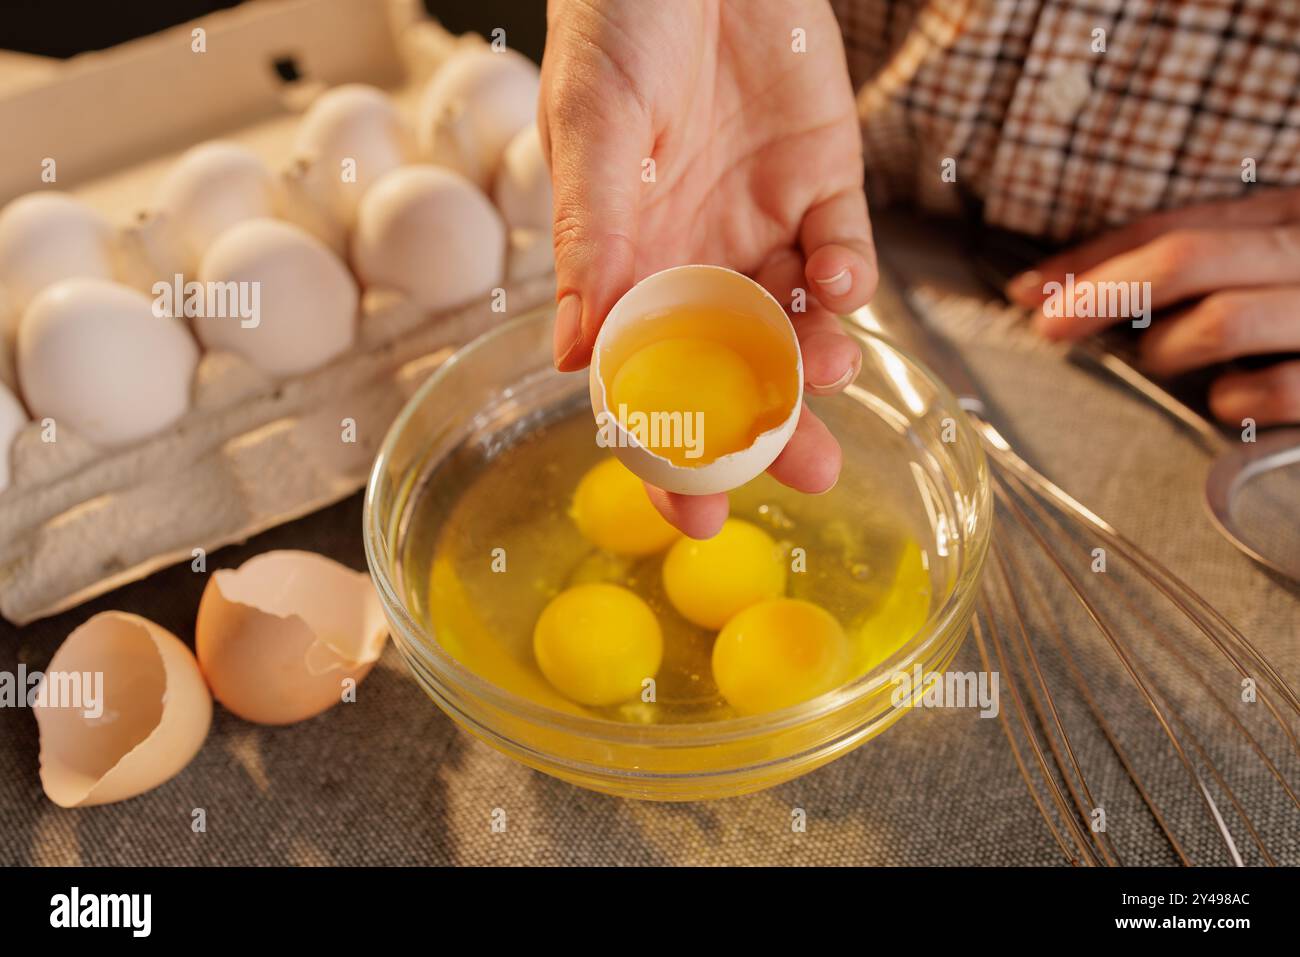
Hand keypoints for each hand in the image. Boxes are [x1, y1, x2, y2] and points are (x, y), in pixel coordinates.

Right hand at [539, 0, 875, 536]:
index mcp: (628, 257)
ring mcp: (762, 220)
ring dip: (817, 358)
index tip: (695, 515)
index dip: (670, 448)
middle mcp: (697, 253)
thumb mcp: (593, 129)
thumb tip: (574, 360)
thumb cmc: (618, 17)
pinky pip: (841, 250)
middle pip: (735, 366)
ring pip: (796, 323)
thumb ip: (593, 241)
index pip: (649, 374)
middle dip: (770, 425)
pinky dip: (845, 277)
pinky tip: (836, 281)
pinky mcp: (822, 179)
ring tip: (829, 374)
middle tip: (807, 472)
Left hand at [1007, 188, 1299, 426]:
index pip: (1172, 225)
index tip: (1029, 292)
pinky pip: (1285, 388)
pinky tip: (1225, 402)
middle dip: (1103, 293)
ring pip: (1226, 317)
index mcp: (1284, 213)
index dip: (1092, 257)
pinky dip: (1238, 399)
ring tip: (1162, 359)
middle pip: (1188, 258)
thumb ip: (1196, 267)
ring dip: (1168, 347)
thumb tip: (1071, 294)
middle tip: (1050, 329)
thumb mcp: (1264, 262)